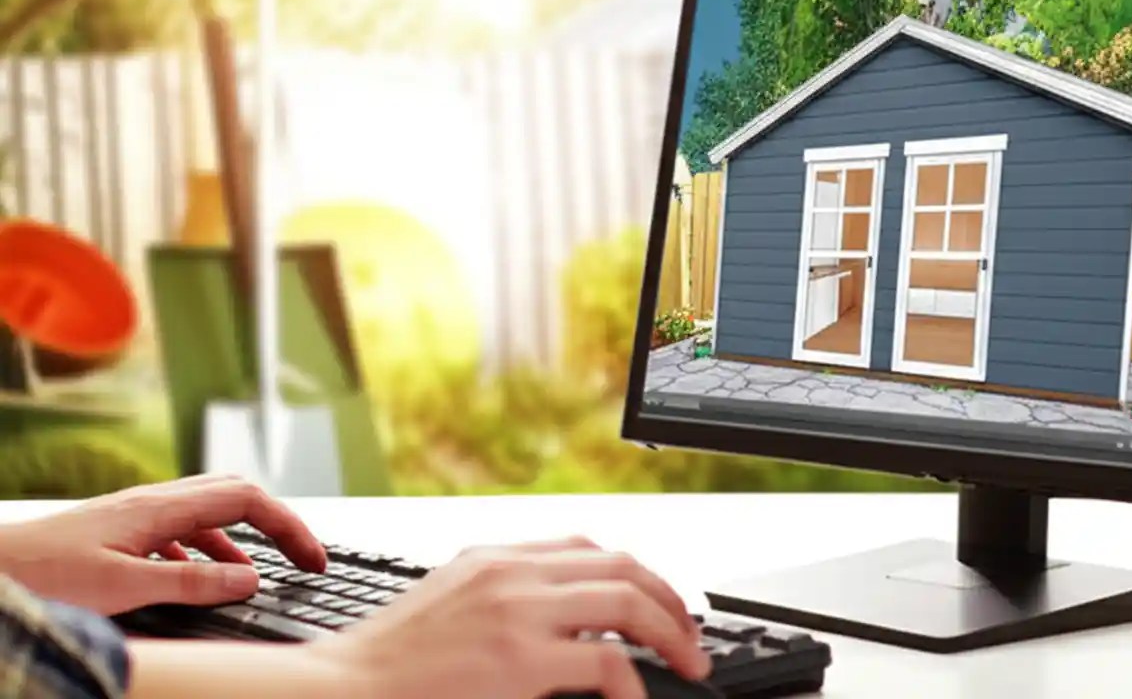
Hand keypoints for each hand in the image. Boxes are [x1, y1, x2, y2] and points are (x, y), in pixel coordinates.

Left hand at [0, 474, 324, 615]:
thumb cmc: (40, 577)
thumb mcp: (124, 588)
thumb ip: (192, 583)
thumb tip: (249, 579)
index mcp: (160, 508)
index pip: (248, 500)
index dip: (289, 527)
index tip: (311, 560)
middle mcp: (153, 504)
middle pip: (235, 494)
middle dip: (275, 523)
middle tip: (299, 556)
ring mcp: (136, 517)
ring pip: (208, 513)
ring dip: (242, 539)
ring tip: (259, 574)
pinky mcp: (121, 534)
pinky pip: (181, 533)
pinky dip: (206, 552)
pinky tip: (201, 580)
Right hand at [308, 537, 710, 698]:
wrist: (341, 687)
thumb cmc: (389, 661)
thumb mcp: (449, 606)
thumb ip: (504, 600)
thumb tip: (562, 627)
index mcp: (495, 558)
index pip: (587, 549)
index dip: (635, 574)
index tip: (658, 602)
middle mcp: (513, 573)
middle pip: (621, 567)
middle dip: (669, 600)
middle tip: (689, 637)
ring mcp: (518, 612)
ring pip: (627, 603)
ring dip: (670, 634)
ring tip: (687, 664)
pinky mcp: (519, 659)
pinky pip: (606, 665)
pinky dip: (632, 685)